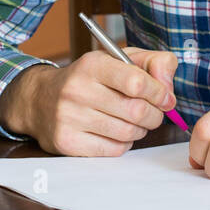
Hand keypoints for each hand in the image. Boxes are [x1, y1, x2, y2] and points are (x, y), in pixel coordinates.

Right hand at [0, 47, 178, 155]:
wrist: (41, 99)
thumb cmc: (89, 78)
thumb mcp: (118, 58)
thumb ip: (153, 63)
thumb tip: (168, 89)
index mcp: (92, 64)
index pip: (136, 82)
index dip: (159, 93)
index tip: (166, 98)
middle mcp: (77, 89)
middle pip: (136, 111)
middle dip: (154, 115)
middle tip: (153, 113)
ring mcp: (70, 117)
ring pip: (128, 133)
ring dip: (140, 130)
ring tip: (132, 121)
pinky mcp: (68, 142)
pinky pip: (114, 150)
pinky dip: (124, 143)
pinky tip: (116, 132)